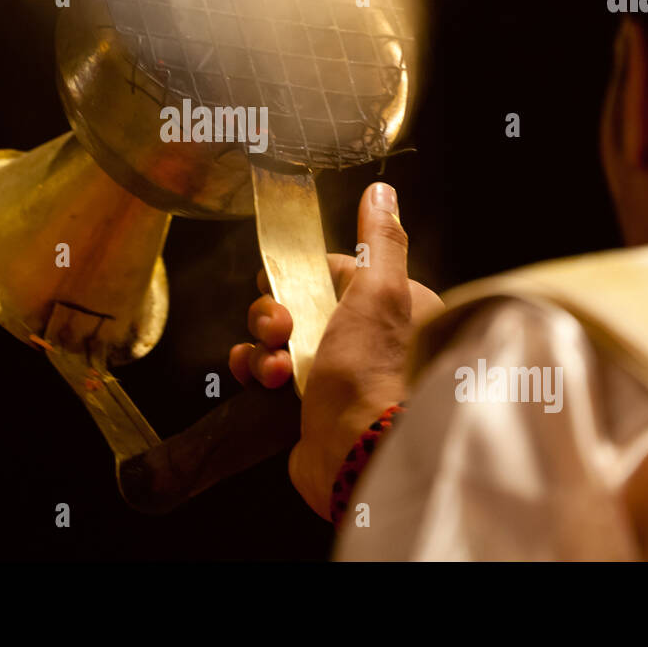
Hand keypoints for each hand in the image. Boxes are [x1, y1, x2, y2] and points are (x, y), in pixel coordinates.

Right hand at [229, 182, 442, 518]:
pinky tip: (264, 381)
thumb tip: (381, 192)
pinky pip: (266, 373)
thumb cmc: (376, 372)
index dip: (304, 272)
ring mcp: (334, 375)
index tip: (286, 278)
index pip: (334, 272)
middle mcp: (364, 340)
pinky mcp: (306, 406)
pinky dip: (257, 372)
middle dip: (276, 310)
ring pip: (278, 338)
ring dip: (264, 345)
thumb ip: (379, 240)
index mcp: (390, 308)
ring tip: (276, 365)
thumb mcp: (381, 291)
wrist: (360, 453)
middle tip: (282, 326)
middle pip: (299, 302)